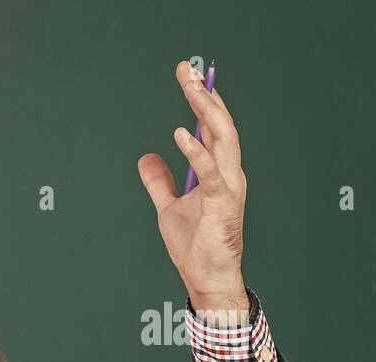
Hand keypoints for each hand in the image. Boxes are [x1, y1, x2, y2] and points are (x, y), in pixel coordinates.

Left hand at [137, 61, 248, 320]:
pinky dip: (197, 151)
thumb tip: (146, 157)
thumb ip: (160, 181)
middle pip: (220, 125)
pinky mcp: (222, 204)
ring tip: (191, 88)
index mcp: (219, 171)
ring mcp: (229, 187)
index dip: (202, 100)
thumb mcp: (169, 207)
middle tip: (187, 70)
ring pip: (223, 139)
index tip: (188, 75)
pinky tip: (182, 133)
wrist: (206, 278)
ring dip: (206, 111)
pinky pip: (211, 172)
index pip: (213, 127)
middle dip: (204, 95)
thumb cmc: (194, 246)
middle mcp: (229, 173)